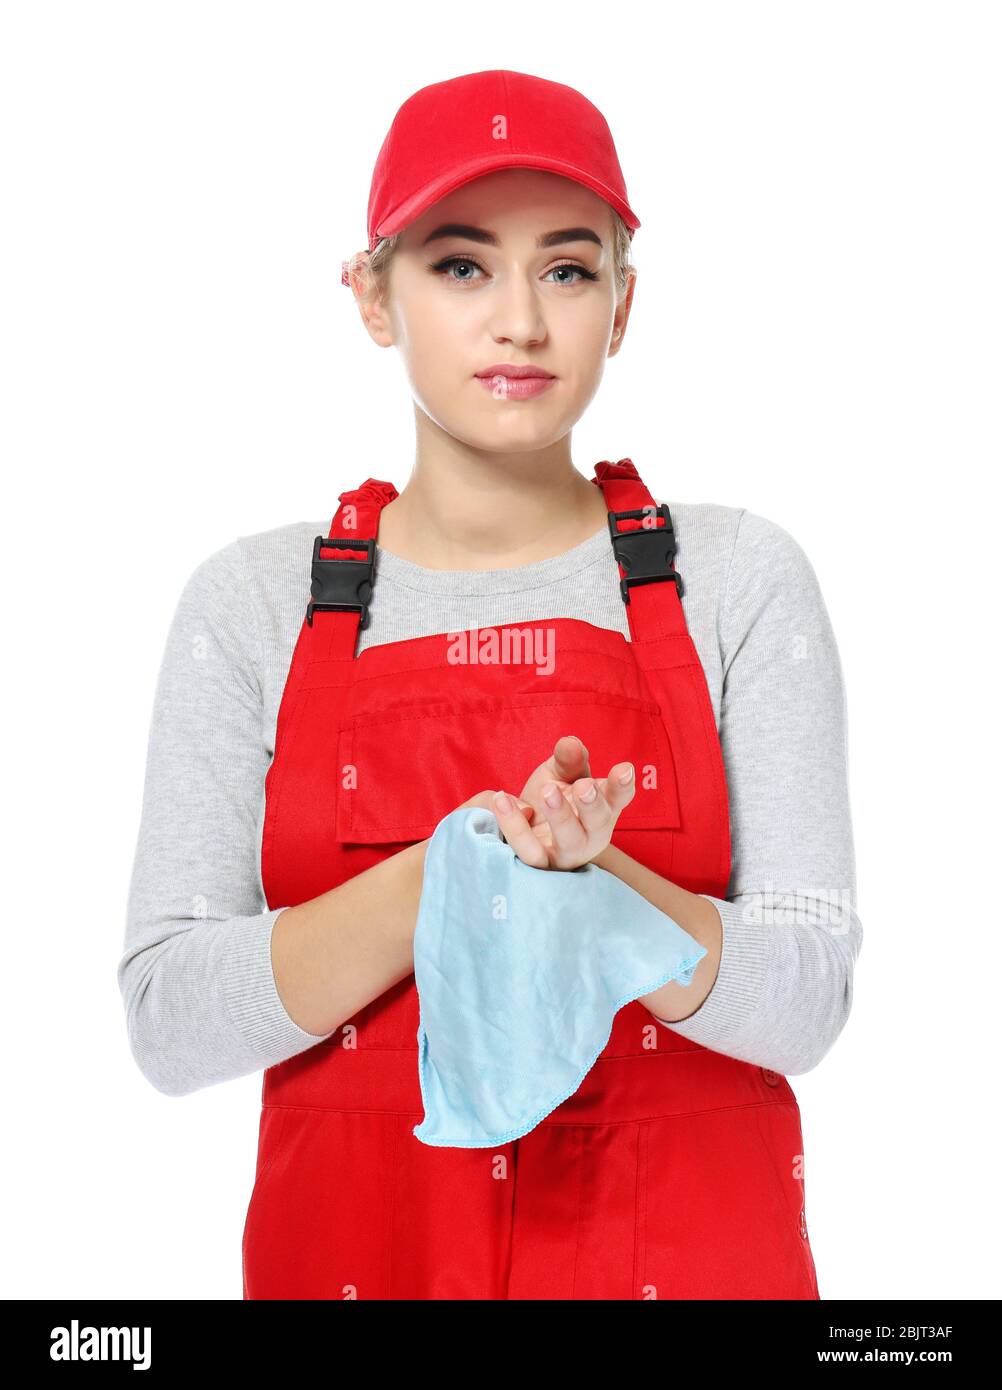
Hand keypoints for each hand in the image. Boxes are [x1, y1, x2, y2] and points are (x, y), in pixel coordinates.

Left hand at [502, 734, 636, 869]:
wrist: (524, 831)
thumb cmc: (551, 799)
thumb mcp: (560, 774)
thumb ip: (567, 759)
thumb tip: (569, 743)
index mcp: (604, 807)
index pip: (619, 797)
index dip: (623, 785)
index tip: (624, 769)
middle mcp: (591, 834)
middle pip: (599, 823)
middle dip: (593, 804)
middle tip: (584, 786)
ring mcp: (567, 852)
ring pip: (568, 840)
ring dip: (560, 816)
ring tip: (548, 791)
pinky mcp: (539, 862)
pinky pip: (528, 849)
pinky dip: (515, 825)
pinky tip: (503, 799)